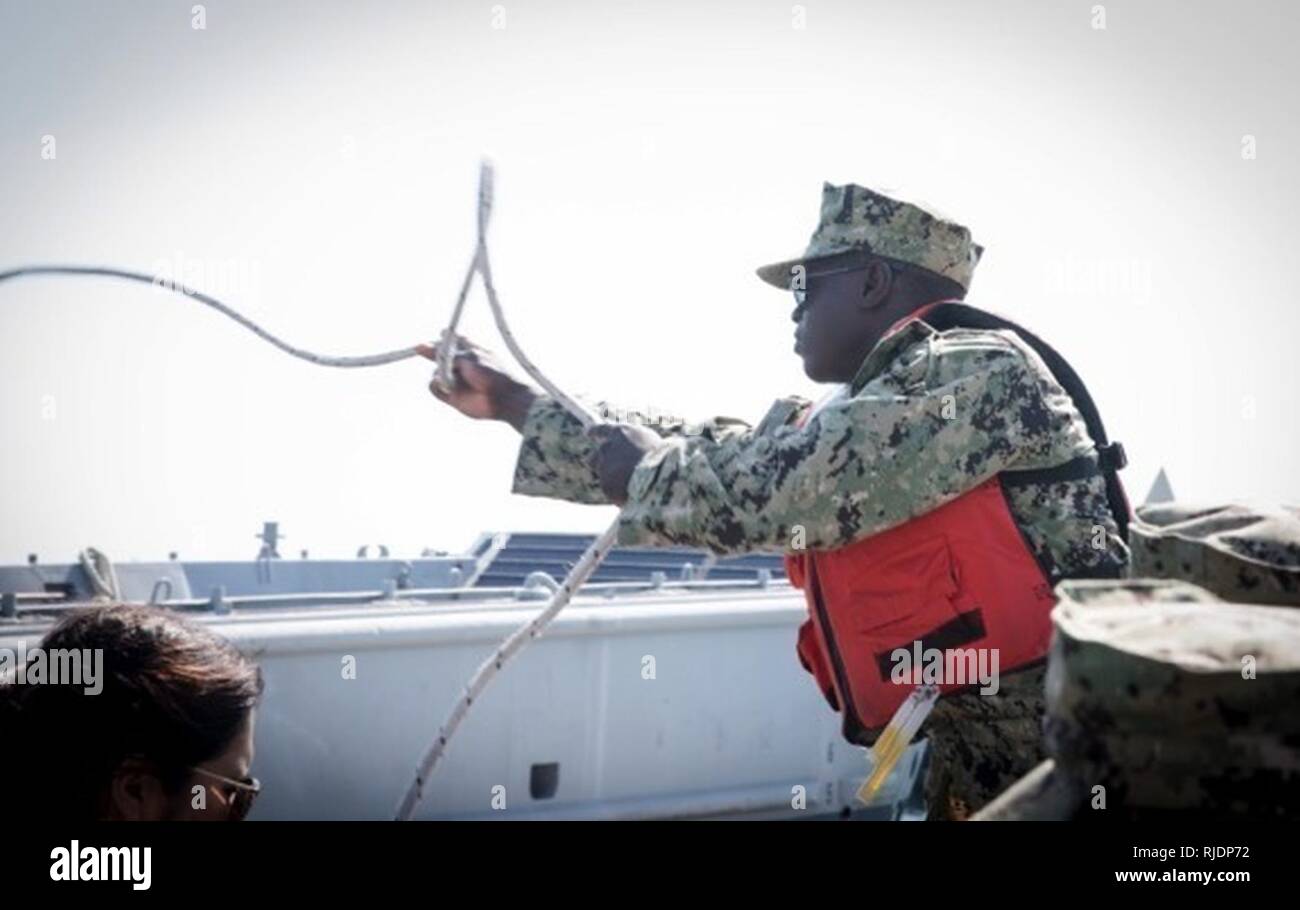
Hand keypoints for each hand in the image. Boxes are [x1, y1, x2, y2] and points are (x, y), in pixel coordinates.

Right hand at [416, 333, 536, 430]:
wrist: (503, 398)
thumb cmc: (492, 373)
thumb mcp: (471, 357)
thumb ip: (451, 354)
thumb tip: (430, 348)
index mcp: (468, 351)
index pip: (450, 341)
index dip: (442, 338)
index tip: (438, 335)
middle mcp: (460, 365)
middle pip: (438, 356)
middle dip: (430, 352)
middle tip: (423, 348)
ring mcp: (455, 381)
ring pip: (435, 373)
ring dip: (439, 372)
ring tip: (453, 377)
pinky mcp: (451, 397)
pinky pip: (434, 389)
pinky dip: (437, 386)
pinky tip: (448, 387)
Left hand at [587, 423, 662, 504]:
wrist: (662, 476)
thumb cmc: (665, 458)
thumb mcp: (650, 443)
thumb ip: (634, 445)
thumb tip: (628, 452)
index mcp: (621, 432)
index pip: (600, 429)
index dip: (593, 432)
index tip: (587, 432)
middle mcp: (609, 447)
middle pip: (595, 456)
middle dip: (600, 462)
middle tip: (609, 469)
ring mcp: (605, 466)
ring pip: (603, 474)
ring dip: (612, 479)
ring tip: (632, 484)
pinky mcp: (606, 484)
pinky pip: (611, 490)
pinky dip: (619, 493)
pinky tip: (635, 493)